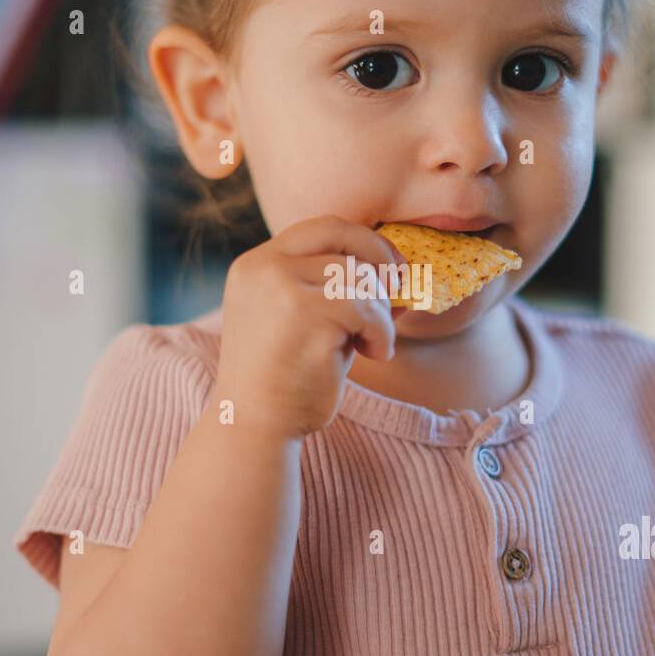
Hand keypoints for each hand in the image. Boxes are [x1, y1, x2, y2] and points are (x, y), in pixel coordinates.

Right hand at [215, 216, 407, 439]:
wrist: (255, 427)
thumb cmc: (285, 379)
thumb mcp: (304, 320)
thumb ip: (334, 290)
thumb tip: (395, 271)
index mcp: (256, 265)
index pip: (321, 228)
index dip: (364, 241)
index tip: (392, 266)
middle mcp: (263, 268)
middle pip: (342, 241)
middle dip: (380, 264)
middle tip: (399, 294)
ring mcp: (280, 288)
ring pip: (358, 276)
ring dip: (380, 310)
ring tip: (374, 342)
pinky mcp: (303, 314)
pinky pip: (365, 308)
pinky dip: (381, 331)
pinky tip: (374, 354)